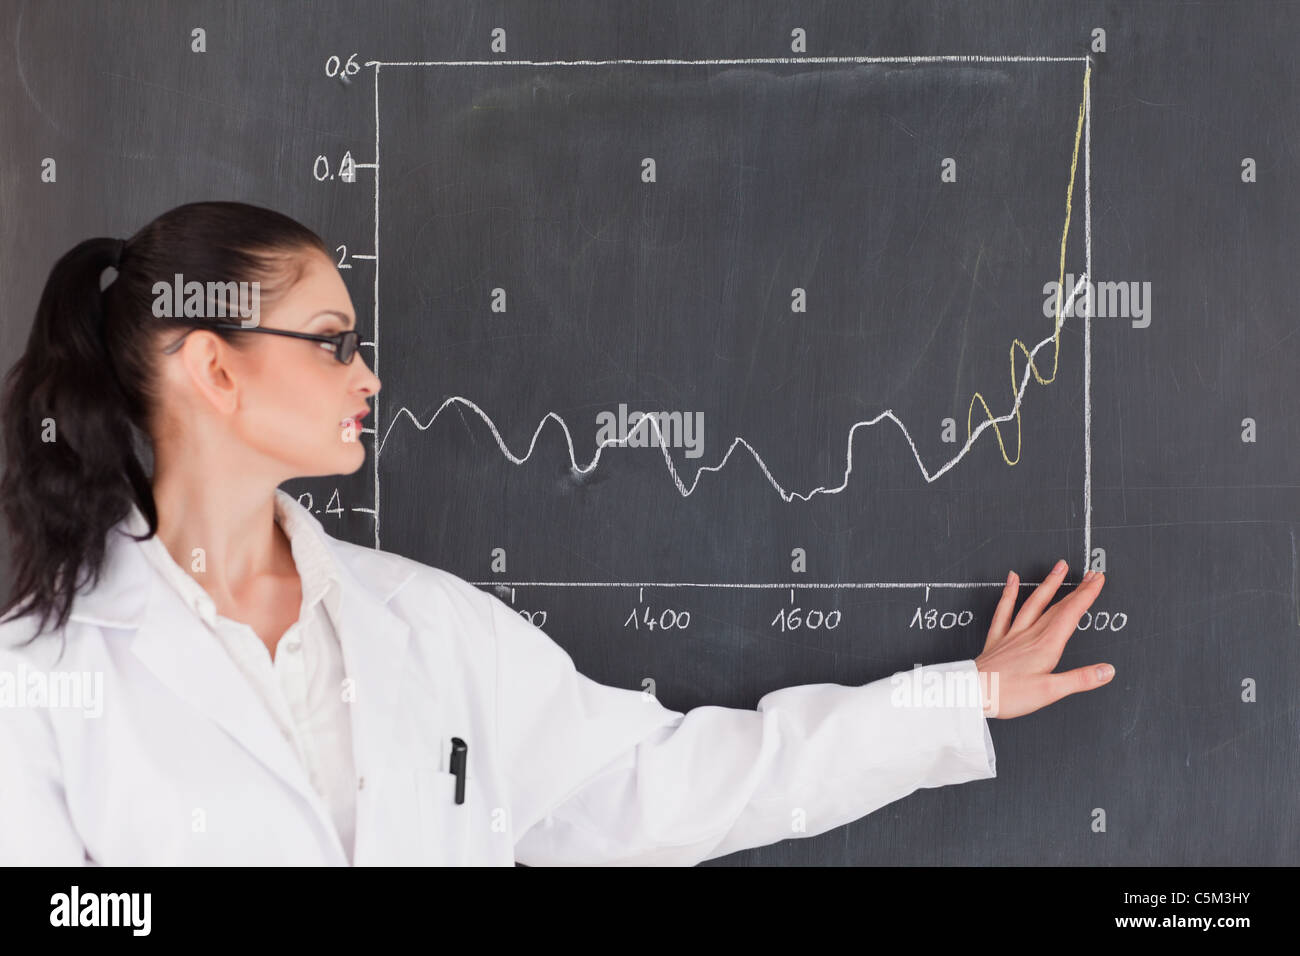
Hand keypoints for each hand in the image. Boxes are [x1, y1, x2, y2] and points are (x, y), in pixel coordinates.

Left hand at [974, 560, 1114, 718]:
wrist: (972, 693)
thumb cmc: (1008, 695)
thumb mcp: (1050, 692)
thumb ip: (1080, 679)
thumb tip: (1107, 671)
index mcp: (1046, 645)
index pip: (1071, 614)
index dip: (1087, 595)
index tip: (1098, 580)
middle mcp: (1030, 635)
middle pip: (1058, 606)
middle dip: (1077, 589)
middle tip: (1091, 574)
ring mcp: (1012, 634)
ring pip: (1034, 603)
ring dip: (1049, 584)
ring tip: (1060, 567)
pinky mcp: (998, 638)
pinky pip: (1004, 610)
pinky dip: (1010, 592)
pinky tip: (1012, 578)